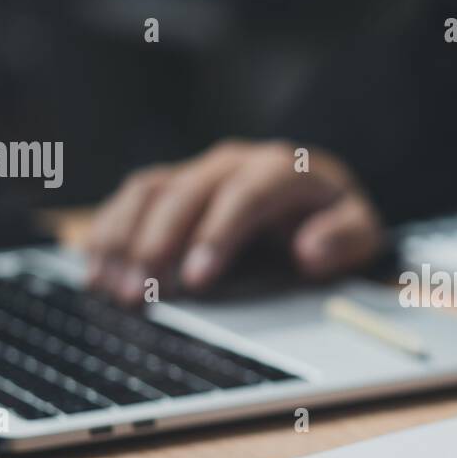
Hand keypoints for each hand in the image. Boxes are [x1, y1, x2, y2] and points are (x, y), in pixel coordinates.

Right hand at [84, 140, 383, 304]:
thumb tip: (311, 252)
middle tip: (139, 295)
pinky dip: (108, 232)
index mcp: (282, 169)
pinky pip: (131, 199)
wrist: (316, 195)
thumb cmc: (334, 220)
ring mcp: (197, 171)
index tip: (196, 278)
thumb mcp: (361, 232)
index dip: (216, 234)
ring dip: (124, 238)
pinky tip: (95, 270)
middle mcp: (232, 162)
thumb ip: (345, 240)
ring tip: (111, 288)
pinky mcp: (172, 186)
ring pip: (149, 190)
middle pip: (185, 192)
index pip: (244, 195)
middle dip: (157, 243)